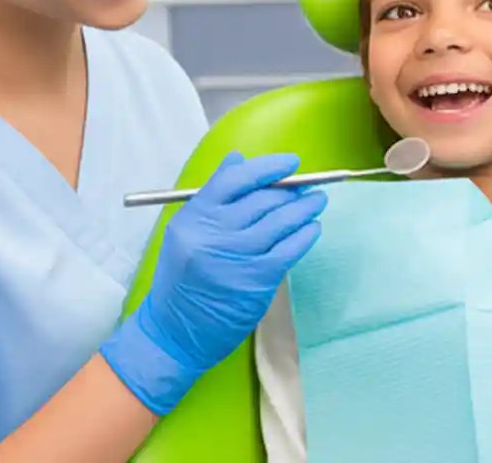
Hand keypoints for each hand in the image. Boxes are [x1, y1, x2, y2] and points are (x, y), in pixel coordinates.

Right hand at [100, 152, 326, 413]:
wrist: (174, 333)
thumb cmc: (182, 280)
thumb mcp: (186, 233)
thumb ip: (212, 196)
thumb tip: (239, 159)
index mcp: (193, 217)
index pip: (234, 179)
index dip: (267, 167)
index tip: (290, 163)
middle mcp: (213, 234)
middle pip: (262, 199)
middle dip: (291, 190)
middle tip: (307, 187)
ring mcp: (236, 256)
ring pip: (280, 221)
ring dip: (304, 208)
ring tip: (316, 201)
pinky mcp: (256, 280)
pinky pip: (289, 249)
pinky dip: (305, 235)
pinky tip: (312, 228)